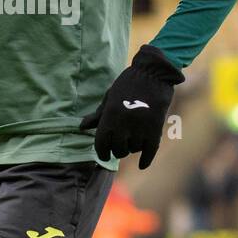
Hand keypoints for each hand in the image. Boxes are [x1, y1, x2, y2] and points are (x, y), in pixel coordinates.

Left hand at [80, 44, 184, 168]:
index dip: (102, 153)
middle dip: (118, 150)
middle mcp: (124, 123)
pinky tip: (142, 165)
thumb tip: (82, 127)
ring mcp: (141, 127)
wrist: (153, 73)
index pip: (102, 143)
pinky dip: (146, 160)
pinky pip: (150, 150)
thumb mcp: (110, 97)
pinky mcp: (155, 128)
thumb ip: (98, 115)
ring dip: (132, 148)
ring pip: (134, 149)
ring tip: (133, 140)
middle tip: (120, 146)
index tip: (104, 156)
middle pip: (118, 149)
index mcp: (110, 115)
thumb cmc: (128, 84)